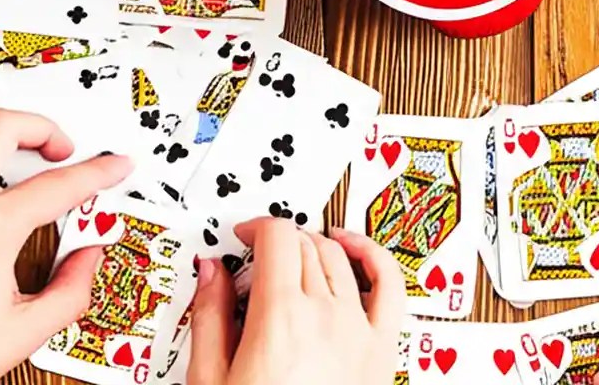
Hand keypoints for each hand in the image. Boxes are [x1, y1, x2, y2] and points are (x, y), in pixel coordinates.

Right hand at [189, 218, 403, 384]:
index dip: (256, 228)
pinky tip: (354, 248)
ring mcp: (359, 330)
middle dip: (278, 242)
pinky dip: (374, 256)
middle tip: (257, 260)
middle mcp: (325, 315)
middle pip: (305, 245)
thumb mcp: (211, 379)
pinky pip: (389, 285)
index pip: (277, 239)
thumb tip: (209, 274)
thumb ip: (209, 318)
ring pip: (339, 257)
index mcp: (280, 317)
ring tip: (296, 252)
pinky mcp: (382, 348)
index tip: (244, 237)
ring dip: (315, 245)